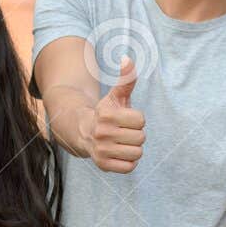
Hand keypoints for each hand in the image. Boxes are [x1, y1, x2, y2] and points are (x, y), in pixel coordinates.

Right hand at [87, 57, 145, 172]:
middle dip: (135, 134)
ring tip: (121, 142)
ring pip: (137, 153)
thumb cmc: (107, 114)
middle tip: (123, 132)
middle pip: (141, 138)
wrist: (84, 133)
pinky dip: (128, 162)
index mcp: (106, 115)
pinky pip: (130, 167)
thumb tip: (127, 59)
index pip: (141, 120)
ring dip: (133, 148)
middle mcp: (101, 133)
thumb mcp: (116, 97)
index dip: (137, 120)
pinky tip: (119, 153)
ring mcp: (101, 150)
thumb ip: (126, 79)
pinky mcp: (103, 165)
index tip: (125, 119)